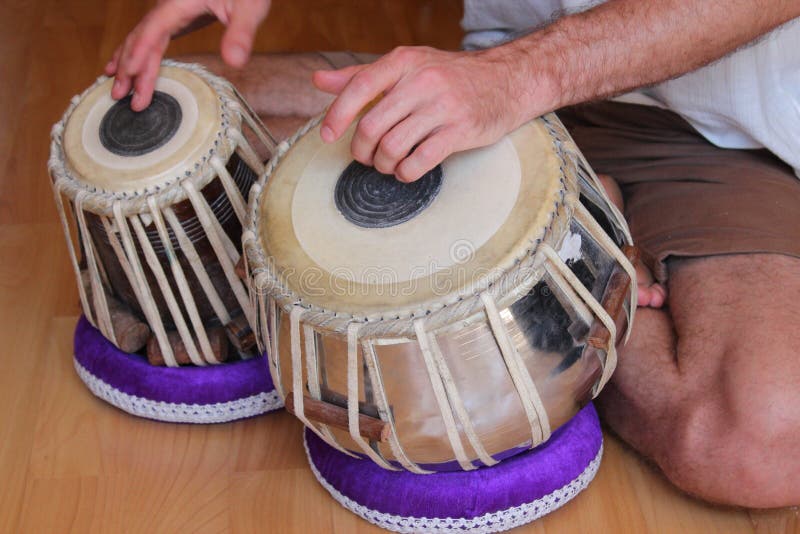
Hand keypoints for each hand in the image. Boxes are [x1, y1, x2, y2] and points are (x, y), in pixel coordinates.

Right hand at [105, 0, 271, 110]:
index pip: (154, 30)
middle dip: (129, 66)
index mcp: (180, 3)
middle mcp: (169, 6)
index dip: (139, 52)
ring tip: (116, 88)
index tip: (129, 75)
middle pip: (142, 37)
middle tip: (119, 95)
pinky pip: (152, 37)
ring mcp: (171, 12)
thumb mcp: (249, 8)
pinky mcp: (177, 17)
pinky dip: (139, 53)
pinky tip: (129, 67)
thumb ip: (241, 33)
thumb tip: (234, 61)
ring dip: (128, 62)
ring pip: (142, 38)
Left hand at [312, 46, 541, 182]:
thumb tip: (318, 81)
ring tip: (387, 163)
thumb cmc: (448, 77)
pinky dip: (405, 173)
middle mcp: (422, 81)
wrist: (505, 81)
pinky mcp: (460, 131)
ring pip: (392, 147)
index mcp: (404, 61)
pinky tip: (406, 170)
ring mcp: (442, 107)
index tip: (328, 136)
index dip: (337, 116)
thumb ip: (361, 77)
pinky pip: (419, 162)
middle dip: (361, 151)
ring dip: (383, 164)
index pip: (359, 88)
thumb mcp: (406, 67)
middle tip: (366, 157)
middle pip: (372, 126)